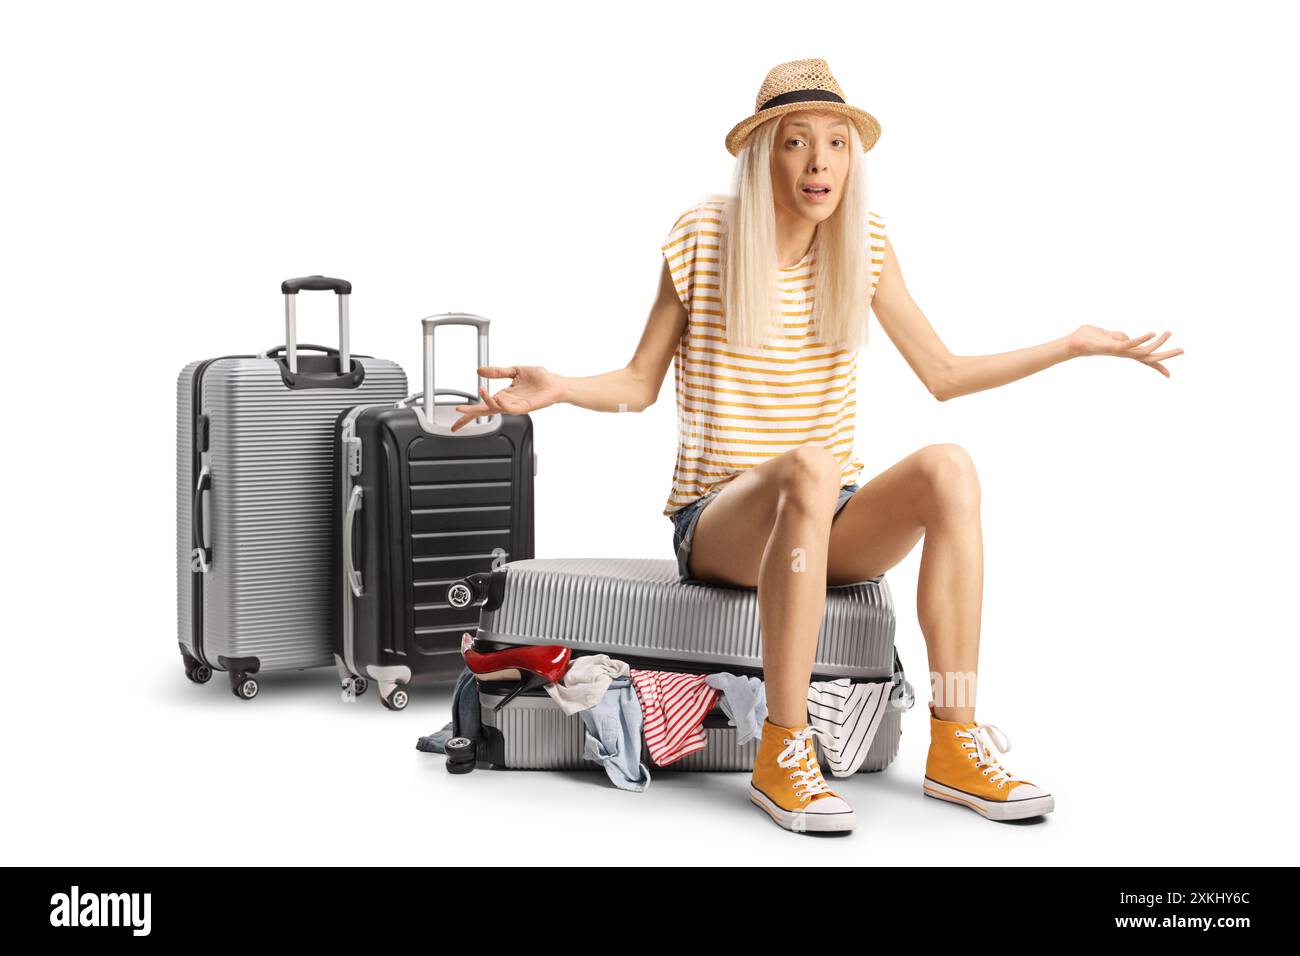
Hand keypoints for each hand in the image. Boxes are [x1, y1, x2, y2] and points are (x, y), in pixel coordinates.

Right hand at [450, 365, 565, 431]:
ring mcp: (515, 406)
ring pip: (495, 408)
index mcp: (503, 395)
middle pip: (484, 412)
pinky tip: (497, 396)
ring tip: (480, 391)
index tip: (456, 414)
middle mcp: (507, 403)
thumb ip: (497, 371)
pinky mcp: (524, 407)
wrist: (556, 384)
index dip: (469, 411)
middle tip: (458, 414)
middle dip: (470, 415)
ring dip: (486, 402)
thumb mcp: (514, 370)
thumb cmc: (539, 379)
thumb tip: (480, 370)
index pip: (482, 405)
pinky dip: (502, 403)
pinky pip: (510, 408)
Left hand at [1067, 325, 1184, 376]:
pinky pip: (1131, 344)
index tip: (1169, 376)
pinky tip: (1152, 332)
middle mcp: (1125, 354)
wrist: (1074, 343)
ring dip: (1158, 342)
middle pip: (1149, 358)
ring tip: (1169, 333)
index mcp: (1126, 352)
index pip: (1144, 361)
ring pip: (1144, 351)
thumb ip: (1120, 337)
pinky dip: (1142, 338)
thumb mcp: (1110, 336)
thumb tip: (1127, 338)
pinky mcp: (1114, 347)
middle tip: (1183, 350)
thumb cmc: (1090, 339)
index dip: (1157, 367)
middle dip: (1166, 355)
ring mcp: (1120, 351)